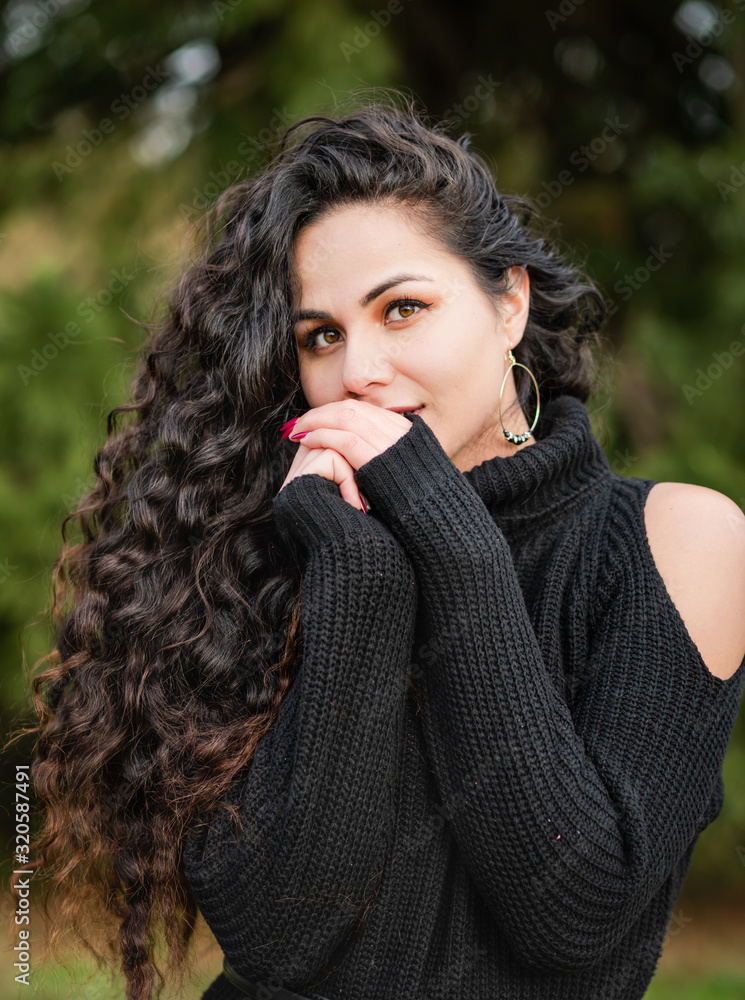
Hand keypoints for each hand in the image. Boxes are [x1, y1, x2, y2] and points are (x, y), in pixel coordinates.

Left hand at [278, 401, 414, 511]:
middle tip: (301, 422)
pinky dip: (323, 436)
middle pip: (354, 409)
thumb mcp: (410, 476)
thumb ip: (391, 460)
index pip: (366, 411)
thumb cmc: (422, 510)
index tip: (319, 420)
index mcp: (410, 433)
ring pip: (346, 418)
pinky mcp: (380, 460)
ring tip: (298, 429)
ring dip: (317, 421)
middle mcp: (402, 432)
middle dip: (323, 413)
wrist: (441, 523)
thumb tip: (368, 458)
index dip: (338, 412)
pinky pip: (345, 439)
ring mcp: (392, 444)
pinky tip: (307, 440)